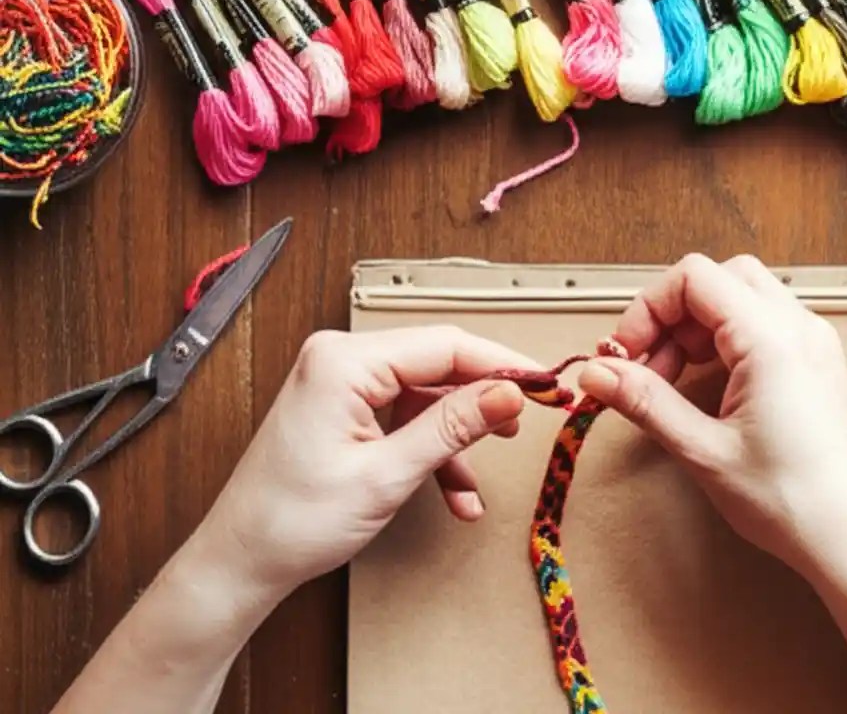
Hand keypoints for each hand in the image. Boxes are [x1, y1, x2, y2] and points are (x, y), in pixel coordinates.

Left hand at [198, 327, 536, 597]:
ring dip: (458, 441)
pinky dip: (433, 454)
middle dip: (484, 402)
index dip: (502, 364)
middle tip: (529, 421)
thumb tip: (507, 393)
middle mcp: (340, 361)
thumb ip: (453, 427)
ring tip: (479, 483)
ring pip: (427, 399)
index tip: (544, 384)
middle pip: (438, 367)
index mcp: (343, 362)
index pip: (445, 345)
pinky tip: (455, 494)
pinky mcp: (344, 410)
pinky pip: (405, 420)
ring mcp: (341, 385)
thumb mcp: (388, 474)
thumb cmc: (291, 521)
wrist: (242, 562)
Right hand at [579, 255, 846, 574]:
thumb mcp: (703, 449)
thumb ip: (645, 401)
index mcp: (771, 338)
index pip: (694, 278)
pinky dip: (726, 343)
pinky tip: (708, 389)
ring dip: (697, 329)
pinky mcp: (818, 367)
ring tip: (671, 384)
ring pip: (742, 299)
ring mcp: (814, 345)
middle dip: (671, 315)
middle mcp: (799, 328)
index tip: (624, 355)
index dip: (648, 309)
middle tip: (645, 367)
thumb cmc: (793, 501)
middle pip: (719, 280)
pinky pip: (765, 328)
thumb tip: (596, 373)